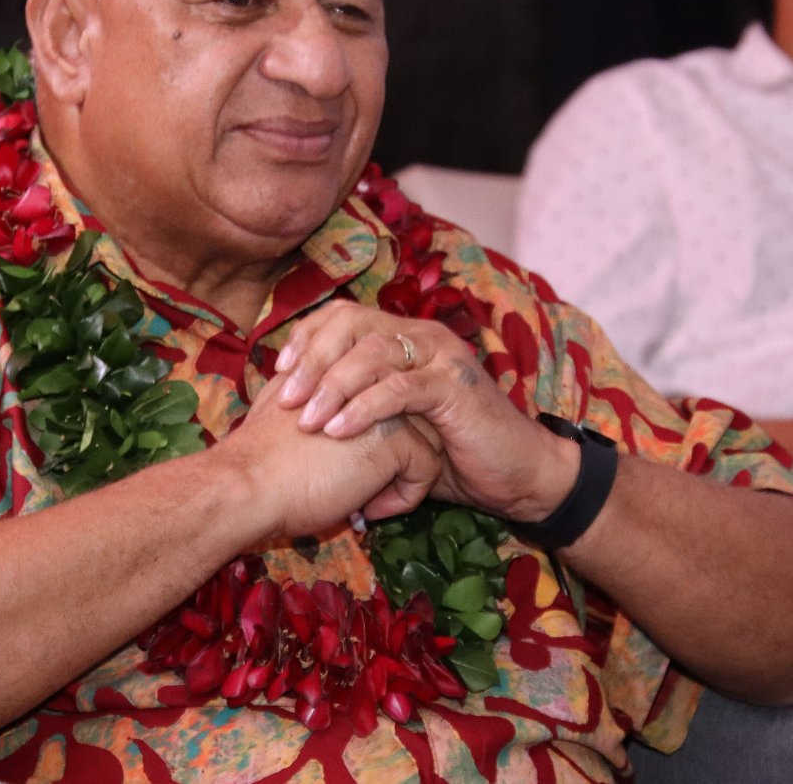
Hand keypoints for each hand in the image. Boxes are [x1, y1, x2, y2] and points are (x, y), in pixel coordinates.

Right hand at [212, 358, 440, 537]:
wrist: (249, 485)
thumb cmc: (257, 459)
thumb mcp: (284, 408)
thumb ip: (312, 398)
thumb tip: (329, 416)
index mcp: (344, 372)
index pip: (389, 398)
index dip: (380, 435)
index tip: (351, 470)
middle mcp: (370, 380)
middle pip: (415, 415)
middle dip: (401, 455)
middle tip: (365, 490)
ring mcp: (387, 406)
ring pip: (429, 440)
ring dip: (405, 477)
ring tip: (367, 500)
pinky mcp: (397, 438)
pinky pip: (427, 469)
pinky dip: (406, 497)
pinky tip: (368, 509)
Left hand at [272, 300, 576, 522]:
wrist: (515, 477)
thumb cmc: (452, 454)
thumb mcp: (395, 427)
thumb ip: (356, 412)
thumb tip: (296, 421)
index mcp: (404, 337)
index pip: (342, 316)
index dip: (306, 339)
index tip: (277, 374)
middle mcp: (421, 336)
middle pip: (350, 325)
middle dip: (311, 359)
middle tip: (284, 397)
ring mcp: (440, 358)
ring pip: (371, 353)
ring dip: (332, 385)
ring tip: (305, 418)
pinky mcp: (453, 387)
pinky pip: (399, 388)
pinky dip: (364, 408)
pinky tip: (338, 430)